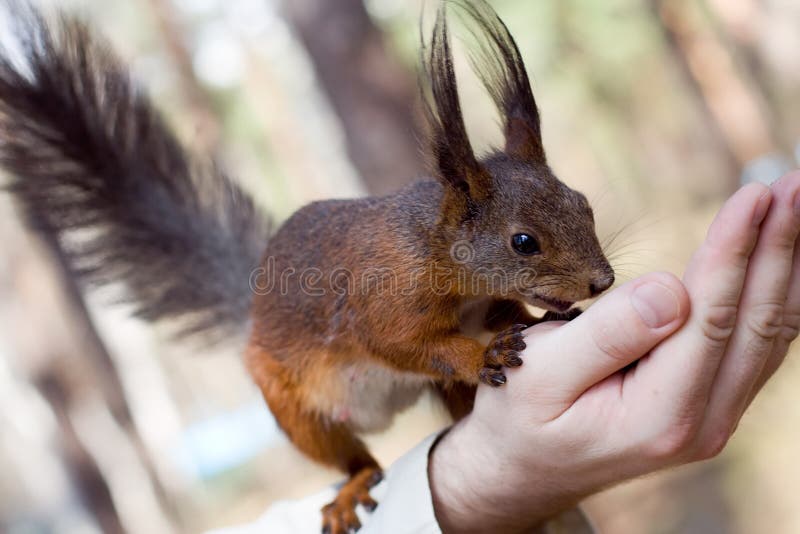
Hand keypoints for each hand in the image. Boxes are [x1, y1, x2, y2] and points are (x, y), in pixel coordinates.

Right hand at [430, 172, 799, 532]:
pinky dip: (775, 295)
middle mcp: (702, 424)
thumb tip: (673, 288)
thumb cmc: (519, 417)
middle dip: (780, 249)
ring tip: (798, 207)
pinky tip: (782, 261)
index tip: (755, 195)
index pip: (710, 320)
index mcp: (657, 417)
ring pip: (770, 334)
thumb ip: (605, 336)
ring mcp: (713, 418)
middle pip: (758, 325)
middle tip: (796, 184)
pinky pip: (757, 345)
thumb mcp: (538, 375)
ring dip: (787, 267)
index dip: (735, 252)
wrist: (524, 468)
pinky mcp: (710, 405)